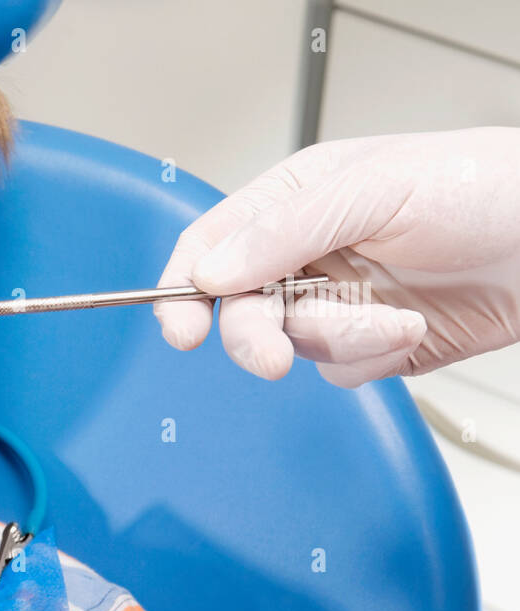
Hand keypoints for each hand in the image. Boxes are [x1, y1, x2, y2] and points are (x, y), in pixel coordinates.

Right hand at [154, 126, 519, 386]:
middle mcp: (306, 255)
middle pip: (237, 310)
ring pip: (291, 345)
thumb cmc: (482, 187)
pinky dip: (371, 356)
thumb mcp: (374, 188)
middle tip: (269, 356)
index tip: (181, 327)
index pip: (212, 244)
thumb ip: (284, 230)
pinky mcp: (369, 346)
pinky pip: (338, 371)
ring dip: (341, 338)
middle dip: (253, 335)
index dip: (183, 286)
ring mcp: (335, 304)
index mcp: (293, 203)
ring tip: (393, 315)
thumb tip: (210, 269)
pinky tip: (411, 327)